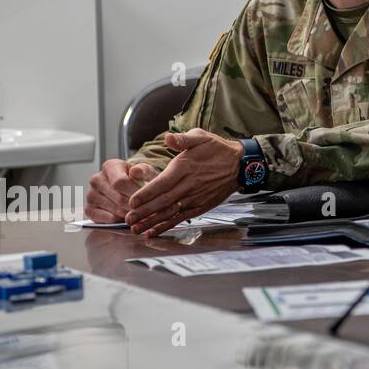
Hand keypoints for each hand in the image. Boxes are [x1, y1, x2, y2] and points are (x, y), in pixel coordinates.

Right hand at [85, 159, 159, 222]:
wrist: (128, 188)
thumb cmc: (138, 179)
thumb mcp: (145, 171)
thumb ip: (144, 170)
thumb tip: (135, 171)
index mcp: (110, 166)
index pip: (120, 182)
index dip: (135, 193)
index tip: (147, 198)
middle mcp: (96, 180)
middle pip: (119, 198)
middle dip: (136, 206)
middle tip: (147, 209)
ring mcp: (91, 196)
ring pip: (115, 211)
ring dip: (131, 214)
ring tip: (141, 212)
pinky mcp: (89, 210)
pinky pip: (109, 220)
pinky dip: (122, 221)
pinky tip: (130, 217)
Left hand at [125, 128, 241, 235]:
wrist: (241, 165)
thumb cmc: (218, 150)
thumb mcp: (201, 137)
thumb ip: (183, 138)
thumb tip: (169, 138)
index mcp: (186, 167)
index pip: (162, 183)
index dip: (146, 194)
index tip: (131, 202)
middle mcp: (189, 185)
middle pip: (163, 201)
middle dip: (144, 212)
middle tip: (128, 219)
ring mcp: (195, 198)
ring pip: (170, 212)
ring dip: (152, 222)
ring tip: (136, 229)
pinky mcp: (200, 206)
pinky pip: (181, 218)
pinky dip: (166, 226)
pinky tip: (154, 232)